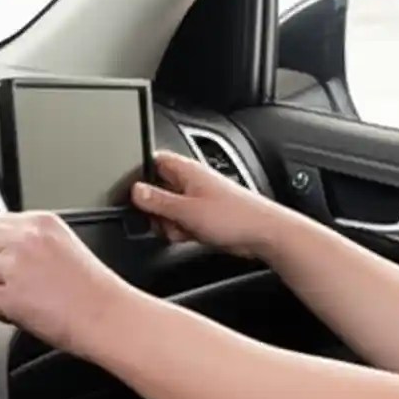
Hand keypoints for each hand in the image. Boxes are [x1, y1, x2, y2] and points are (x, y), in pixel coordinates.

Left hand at [0, 212, 137, 356]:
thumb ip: (35, 239)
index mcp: (42, 222)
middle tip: (11, 280)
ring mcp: (16, 266)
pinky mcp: (10, 295)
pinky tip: (20, 312)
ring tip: (18, 297)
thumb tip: (7, 247)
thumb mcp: (67, 245)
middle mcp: (26, 239)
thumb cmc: (96, 290)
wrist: (109, 316)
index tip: (6, 258)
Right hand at [131, 150, 284, 258]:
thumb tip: (135, 191)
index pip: (154, 161)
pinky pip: (182, 222)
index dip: (141, 177)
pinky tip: (191, 236)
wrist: (263, 234)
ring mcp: (198, 199)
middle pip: (158, 190)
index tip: (137, 197)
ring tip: (182, 229)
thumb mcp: (187, 210)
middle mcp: (192, 182)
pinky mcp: (205, 216)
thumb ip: (158, 201)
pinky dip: (182, 230)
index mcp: (187, 170)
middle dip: (156, 209)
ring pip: (169, 210)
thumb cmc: (235, 217)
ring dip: (170, 223)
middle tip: (164, 219)